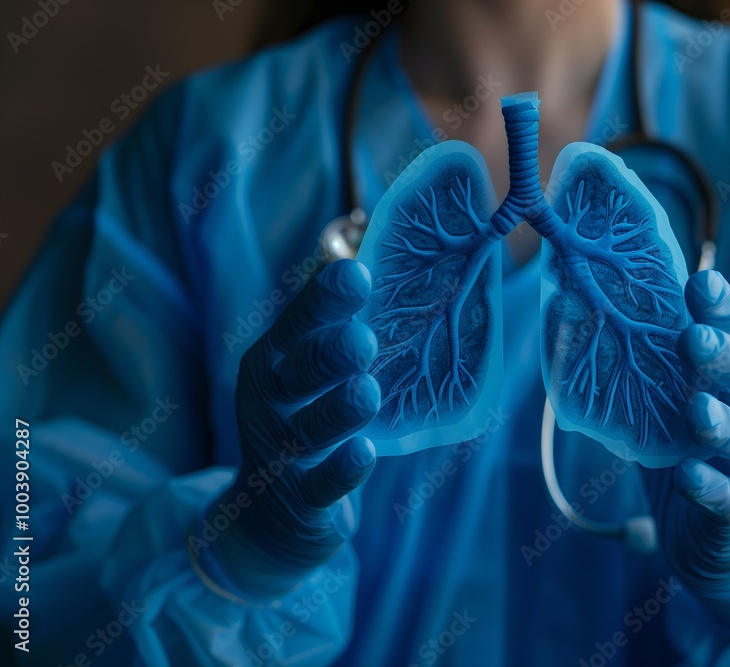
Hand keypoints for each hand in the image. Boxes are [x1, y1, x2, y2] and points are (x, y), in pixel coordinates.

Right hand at [191, 259, 380, 599]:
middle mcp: (270, 403)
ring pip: (310, 429)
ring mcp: (282, 453)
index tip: (359, 275)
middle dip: (329, 355)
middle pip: (298, 373)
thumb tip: (379, 269)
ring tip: (367, 392)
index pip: (297, 324)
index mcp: (273, 362)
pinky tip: (364, 453)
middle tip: (364, 340)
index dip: (325, 301)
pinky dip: (342, 470)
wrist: (268, 519)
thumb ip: (334, 333)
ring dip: (339, 410)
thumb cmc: (303, 425)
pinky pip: (323, 484)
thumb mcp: (306, 378)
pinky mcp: (301, 500)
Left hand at [641, 270, 729, 636]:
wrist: (723, 535)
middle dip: (725, 357)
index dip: (722, 308)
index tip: (702, 281)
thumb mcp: (667, 401)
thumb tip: (571, 305)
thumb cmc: (688, 448)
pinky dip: (709, 486)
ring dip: (722, 425)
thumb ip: (639, 363)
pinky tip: (689, 477)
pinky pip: (727, 497)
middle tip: (693, 340)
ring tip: (697, 412)